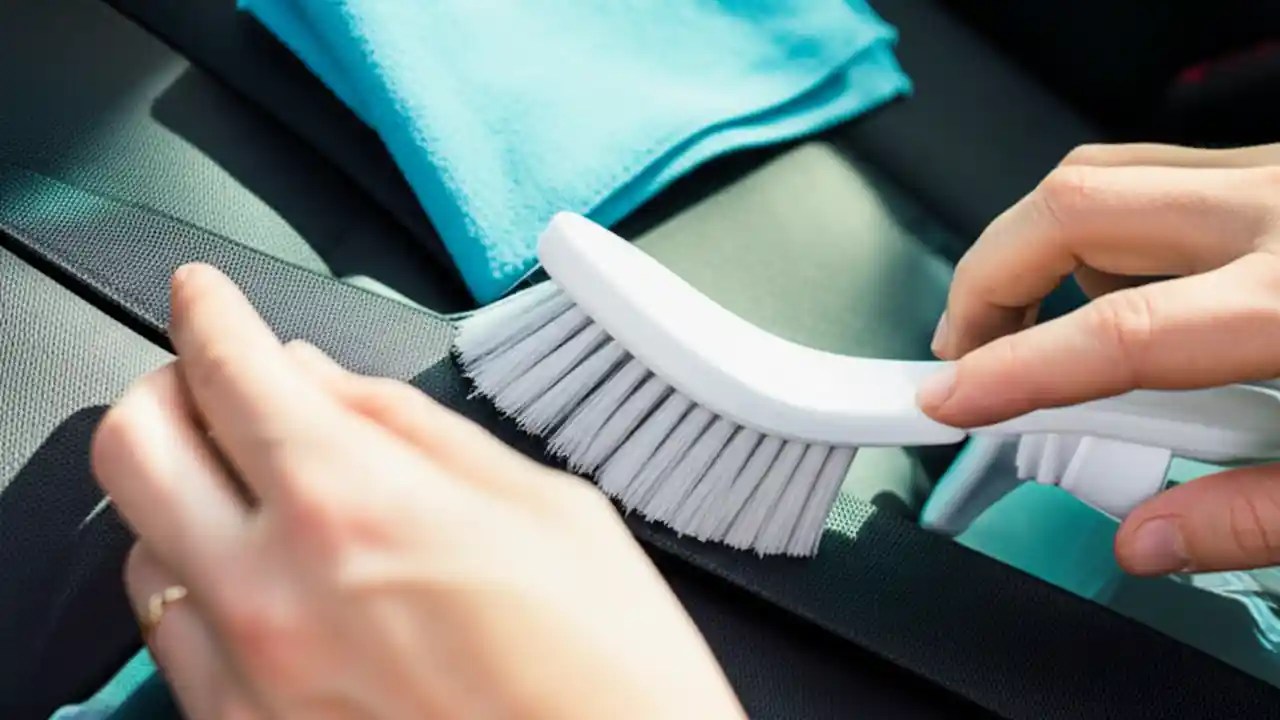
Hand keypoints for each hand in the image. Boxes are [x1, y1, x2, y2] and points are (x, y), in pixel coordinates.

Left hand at [92, 265, 744, 718]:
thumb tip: (323, 382)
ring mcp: (251, 677)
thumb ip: (409, 427)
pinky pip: (174, 643)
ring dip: (189, 494)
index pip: (228, 369)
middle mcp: (276, 591)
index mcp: (356, 503)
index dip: (206, 310)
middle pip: (135, 445)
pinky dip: (205, 586)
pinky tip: (269, 578)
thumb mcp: (538, 500)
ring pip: (139, 545)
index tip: (203, 296)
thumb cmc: (608, 661)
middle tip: (218, 384)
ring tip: (258, 490)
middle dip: (169, 390)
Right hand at [917, 143, 1279, 575]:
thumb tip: (1149, 542)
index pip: (1118, 333)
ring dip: (1030, 248)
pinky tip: (1111, 291)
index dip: (1011, 370)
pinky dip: (1091, 228)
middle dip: (985, 281)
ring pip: (1098, 176)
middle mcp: (1279, 213)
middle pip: (1071, 209)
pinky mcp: (1276, 166)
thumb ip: (1253, 518)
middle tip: (962, 354)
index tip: (944, 401)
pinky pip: (1144, 173)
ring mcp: (1275, 173)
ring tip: (1022, 325)